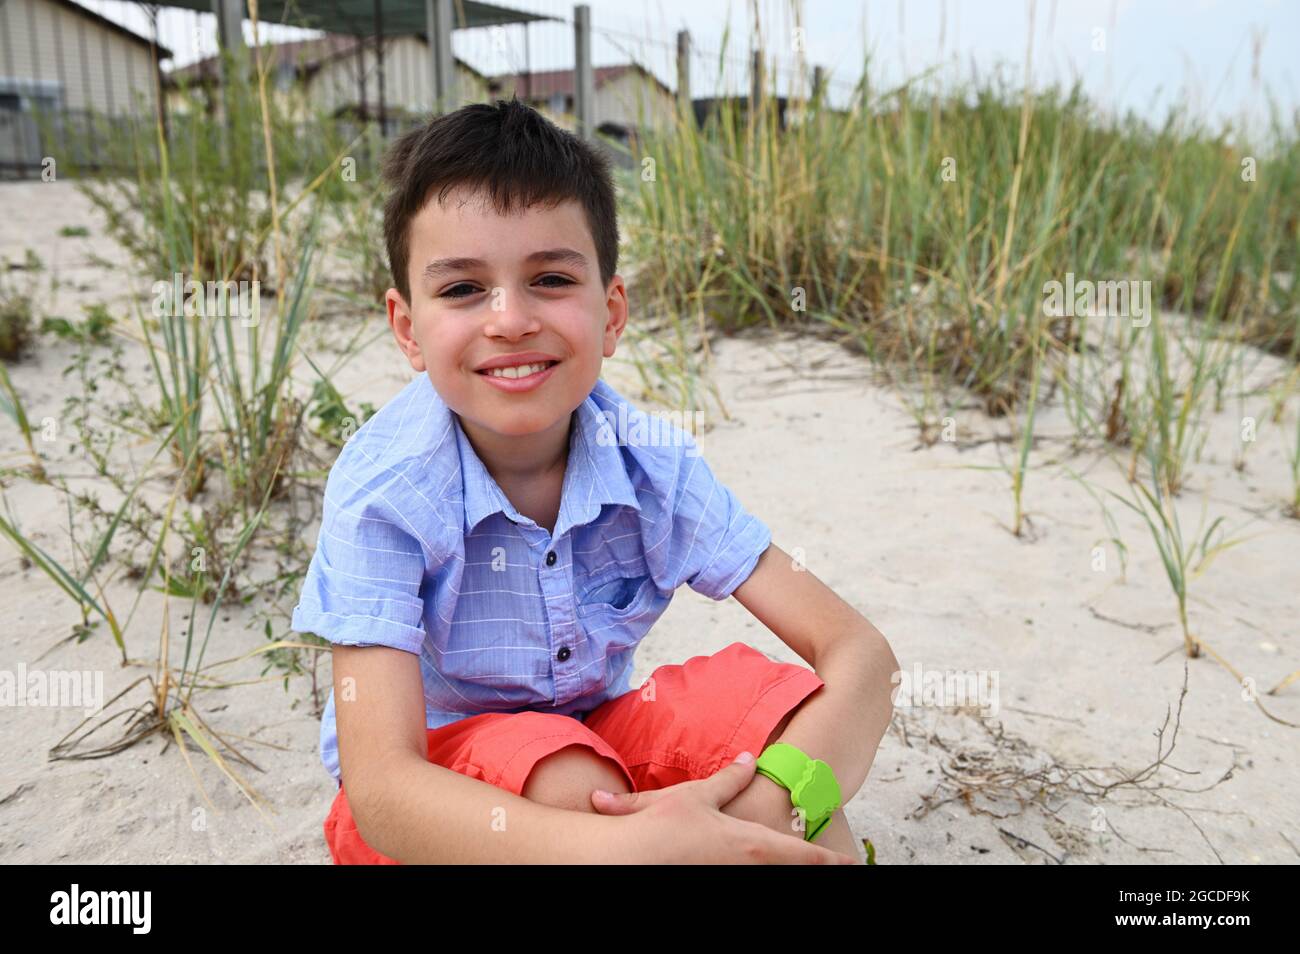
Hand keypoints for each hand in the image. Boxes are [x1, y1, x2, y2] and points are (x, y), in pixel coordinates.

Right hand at [589, 752, 857, 863]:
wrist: (625, 858)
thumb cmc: (661, 828)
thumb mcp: (697, 796)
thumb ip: (729, 779)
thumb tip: (750, 760)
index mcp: (752, 845)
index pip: (804, 855)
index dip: (831, 859)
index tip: (851, 861)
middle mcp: (748, 868)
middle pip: (792, 870)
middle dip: (810, 864)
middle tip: (833, 860)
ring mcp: (731, 880)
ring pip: (770, 876)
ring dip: (784, 866)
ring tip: (800, 861)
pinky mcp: (713, 883)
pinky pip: (741, 877)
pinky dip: (755, 869)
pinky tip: (751, 864)